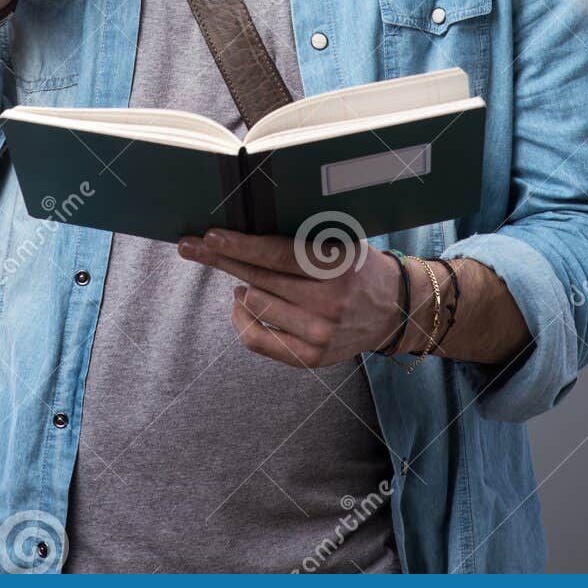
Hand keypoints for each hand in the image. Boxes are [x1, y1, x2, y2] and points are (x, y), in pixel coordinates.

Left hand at [177, 229, 404, 367]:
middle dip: (222, 259)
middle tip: (191, 246)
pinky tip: (241, 302)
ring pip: (256, 305)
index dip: (242, 245)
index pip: (278, 255)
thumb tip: (246, 230)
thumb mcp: (341, 242)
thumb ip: (302, 239)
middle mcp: (328, 302)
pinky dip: (241, 319)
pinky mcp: (312, 358)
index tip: (211, 235)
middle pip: (260, 279)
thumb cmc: (359, 267)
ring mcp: (319, 334)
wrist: (395, 311)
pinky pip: (258, 340)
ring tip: (240, 276)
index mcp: (337, 267)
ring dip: (240, 287)